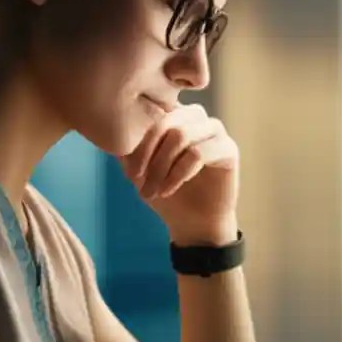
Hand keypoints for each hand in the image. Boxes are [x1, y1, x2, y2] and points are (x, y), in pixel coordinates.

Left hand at [121, 103, 239, 244]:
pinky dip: (179, 173)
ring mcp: (215, 133)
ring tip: (155, 189)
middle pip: (168, 122)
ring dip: (162, 165)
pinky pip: (199, 153)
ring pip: (182, 135)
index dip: (140, 146)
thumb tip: (112, 133)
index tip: (131, 175)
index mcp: (176, 118)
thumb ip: (128, 151)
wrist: (194, 224)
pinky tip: (170, 189)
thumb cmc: (168, 194)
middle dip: (150, 154)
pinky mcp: (229, 150)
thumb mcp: (141, 171)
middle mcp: (197, 120)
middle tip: (138, 181)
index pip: (154, 118)